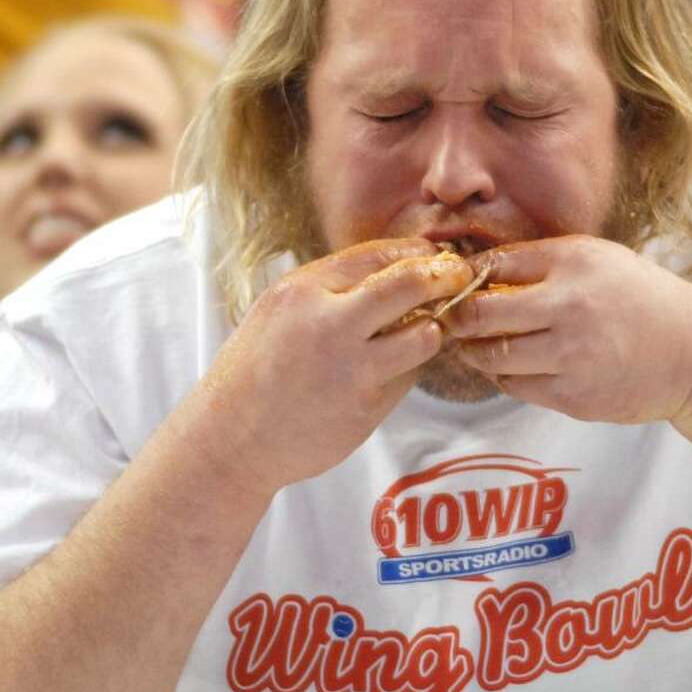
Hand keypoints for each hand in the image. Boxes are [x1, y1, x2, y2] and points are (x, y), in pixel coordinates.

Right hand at [196, 239, 472, 494]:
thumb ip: (333, 286)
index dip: (416, 253)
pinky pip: (408, 377)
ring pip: (424, 334)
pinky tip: (386, 373)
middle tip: (459, 277)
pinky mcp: (366, 408)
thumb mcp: (281, 308)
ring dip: (432, 330)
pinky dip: (408, 370)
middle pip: (410, 283)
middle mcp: (329, 323)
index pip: (379, 254)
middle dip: (444, 276)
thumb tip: (399, 262)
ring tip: (420, 332)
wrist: (232, 438)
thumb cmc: (259, 367)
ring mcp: (351, 368)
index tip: (435, 256)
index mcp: (304, 291)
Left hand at [444, 235, 691, 425]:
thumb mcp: (599, 260)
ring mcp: (571, 356)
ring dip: (475, 352)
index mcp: (574, 263)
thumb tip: (477, 269)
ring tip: (473, 345)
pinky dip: (506, 377)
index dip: (465, 277)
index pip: (494, 265)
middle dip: (457, 318)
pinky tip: (513, 366)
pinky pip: (517, 386)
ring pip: (493, 357)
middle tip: (450, 319)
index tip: (453, 285)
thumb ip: (543, 262)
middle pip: (480, 314)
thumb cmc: (643, 300)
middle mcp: (569, 307)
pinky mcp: (574, 396)